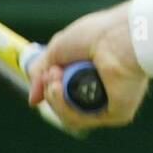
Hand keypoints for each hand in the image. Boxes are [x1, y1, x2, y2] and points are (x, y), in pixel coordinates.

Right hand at [27, 1, 148, 131]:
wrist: (118, 35)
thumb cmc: (95, 34)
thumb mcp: (57, 49)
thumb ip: (41, 73)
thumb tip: (33, 101)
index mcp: (95, 74)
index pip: (67, 92)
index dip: (51, 86)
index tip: (47, 72)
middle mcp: (105, 90)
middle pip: (66, 106)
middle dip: (51, 91)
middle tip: (53, 72)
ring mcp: (111, 103)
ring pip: (71, 116)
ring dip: (55, 99)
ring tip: (55, 79)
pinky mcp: (118, 113)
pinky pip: (83, 119)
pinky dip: (65, 107)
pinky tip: (60, 88)